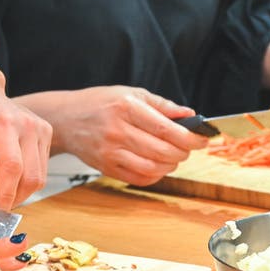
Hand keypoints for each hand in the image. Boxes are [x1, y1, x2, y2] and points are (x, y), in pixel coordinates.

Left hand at [0, 86, 51, 210]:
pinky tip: (8, 173)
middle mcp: (28, 126)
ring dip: (20, 190)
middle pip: (31, 177)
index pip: (12, 168)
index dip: (5, 195)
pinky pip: (42, 169)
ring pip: (40, 177)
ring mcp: (41, 128)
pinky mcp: (47, 133)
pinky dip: (26, 179)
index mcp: (4, 125)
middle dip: (13, 198)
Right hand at [34, 86, 206, 186]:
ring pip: (153, 168)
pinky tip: (158, 165)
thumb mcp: (131, 93)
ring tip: (173, 156)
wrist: (67, 119)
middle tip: (188, 147)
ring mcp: (110, 152)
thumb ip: (162, 105)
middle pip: (162, 150)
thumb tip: (189, 114)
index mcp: (126, 108)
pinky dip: (155, 175)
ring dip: (171, 165)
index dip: (190, 137)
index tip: (202, 139)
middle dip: (183, 152)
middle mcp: (117, 131)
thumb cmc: (100, 103)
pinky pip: (139, 178)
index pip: (166, 129)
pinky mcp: (106, 167)